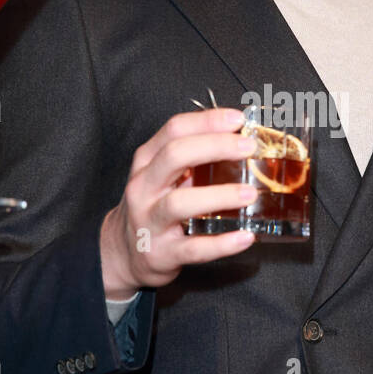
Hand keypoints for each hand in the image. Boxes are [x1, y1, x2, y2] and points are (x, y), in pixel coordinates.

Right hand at [100, 108, 259, 297]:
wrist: (123, 253)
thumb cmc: (152, 207)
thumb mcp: (161, 176)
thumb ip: (192, 158)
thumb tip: (238, 140)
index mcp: (147, 162)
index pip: (174, 130)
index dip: (207, 121)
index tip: (237, 119)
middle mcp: (144, 187)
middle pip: (175, 156)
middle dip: (215, 146)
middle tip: (248, 147)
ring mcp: (150, 221)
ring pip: (180, 203)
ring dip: (220, 196)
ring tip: (249, 194)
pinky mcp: (161, 254)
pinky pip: (193, 248)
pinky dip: (222, 244)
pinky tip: (245, 237)